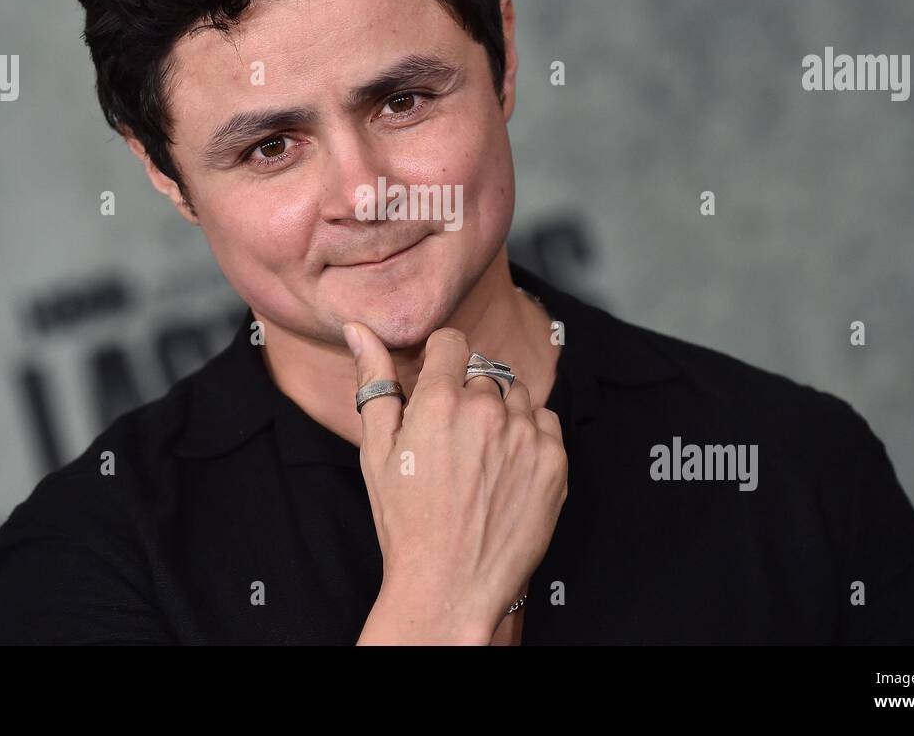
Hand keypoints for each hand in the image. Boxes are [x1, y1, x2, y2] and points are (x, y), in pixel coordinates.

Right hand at [347, 323, 567, 643]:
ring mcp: (526, 435)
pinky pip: (546, 423)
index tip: (438, 386)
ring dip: (502, 412)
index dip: (441, 362)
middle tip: (455, 438)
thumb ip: (374, 380)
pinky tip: (505, 469)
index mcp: (441, 400)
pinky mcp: (554, 461)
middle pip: (485, 371)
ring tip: (481, 456)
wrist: (451, 583)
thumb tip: (358, 329)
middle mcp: (488, 409)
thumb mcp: (377, 449)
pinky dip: (529, 436)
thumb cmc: (406, 520)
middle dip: (470, 393)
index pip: (452, 342)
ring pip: (517, 395)